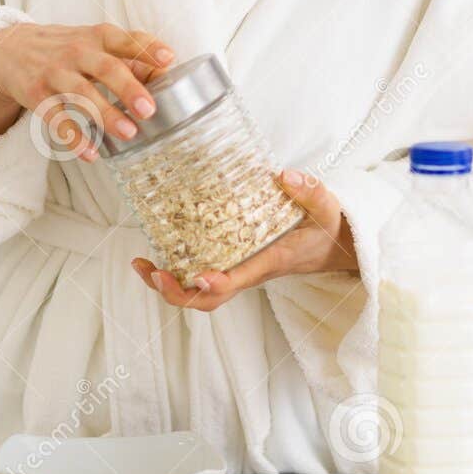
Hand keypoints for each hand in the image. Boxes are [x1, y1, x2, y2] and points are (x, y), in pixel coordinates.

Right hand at [0, 21, 174, 159]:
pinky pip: (56, 118)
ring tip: (128, 133)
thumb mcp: (95, 43)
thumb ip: (129, 56)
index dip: (147, 48)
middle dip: (128, 88)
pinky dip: (73, 137)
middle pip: (105, 68)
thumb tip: (167, 74)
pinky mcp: (37, 95)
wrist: (11, 49)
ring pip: (81, 94)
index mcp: (97, 37)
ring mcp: (55, 72)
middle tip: (148, 109)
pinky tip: (90, 153)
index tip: (168, 59)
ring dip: (105, 114)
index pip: (125, 39)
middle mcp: (77, 52)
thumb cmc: (67, 49)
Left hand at [131, 168, 358, 311]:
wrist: (331, 246)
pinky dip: (175, 272)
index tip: (199, 276)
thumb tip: (283, 175)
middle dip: (177, 292)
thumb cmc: (326, 228)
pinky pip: (200, 278)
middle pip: (209, 298)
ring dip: (168, 285)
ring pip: (200, 293)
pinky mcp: (233, 264)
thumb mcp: (326, 206)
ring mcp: (239, 271)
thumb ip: (309, 190)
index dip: (216, 284)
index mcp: (270, 261)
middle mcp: (249, 272)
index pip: (240, 280)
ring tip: (141, 266)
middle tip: (152, 271)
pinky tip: (155, 256)